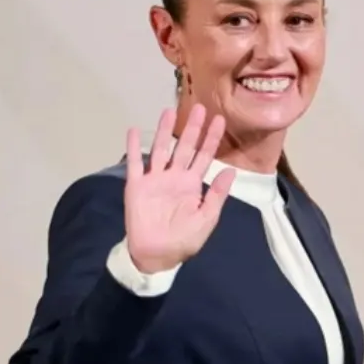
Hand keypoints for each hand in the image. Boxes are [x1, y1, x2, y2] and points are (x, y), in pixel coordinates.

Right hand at [124, 104, 236, 274]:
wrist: (155, 256)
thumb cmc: (182, 240)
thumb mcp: (206, 219)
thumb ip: (216, 195)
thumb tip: (230, 171)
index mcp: (191, 185)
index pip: (204, 156)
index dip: (211, 139)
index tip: (219, 120)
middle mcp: (174, 177)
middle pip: (184, 147)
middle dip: (192, 128)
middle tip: (200, 107)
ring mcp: (154, 179)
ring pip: (160, 149)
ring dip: (164, 131)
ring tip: (169, 111)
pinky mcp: (136, 185)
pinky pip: (135, 163)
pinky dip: (133, 147)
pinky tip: (133, 131)